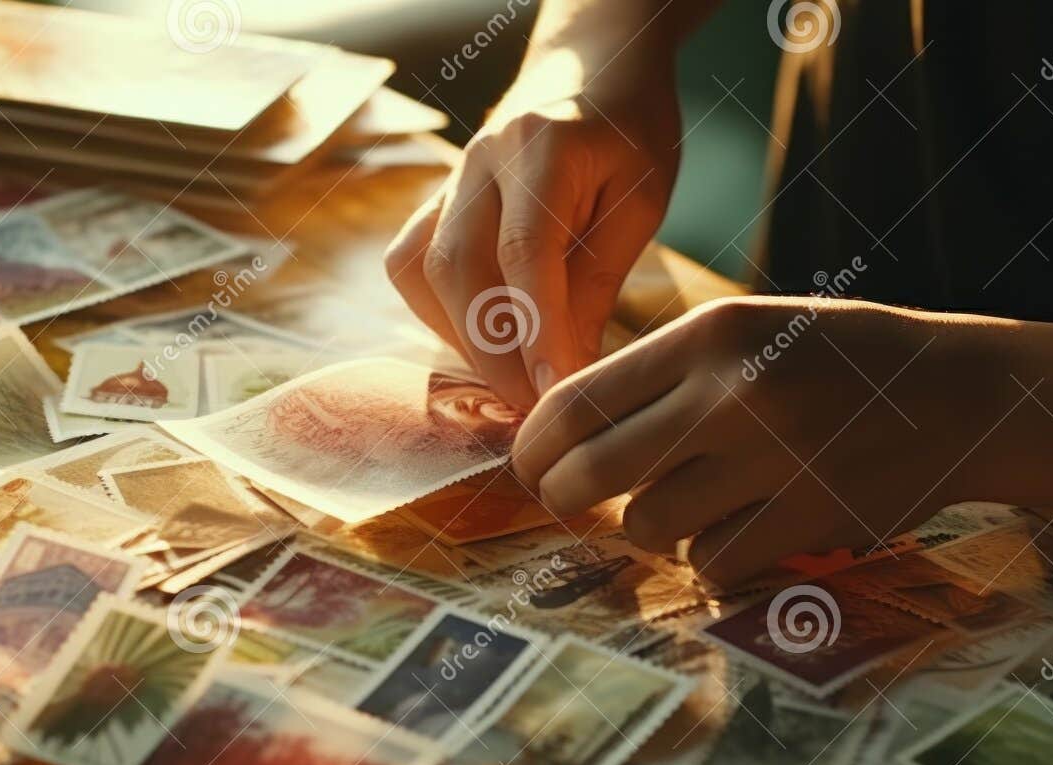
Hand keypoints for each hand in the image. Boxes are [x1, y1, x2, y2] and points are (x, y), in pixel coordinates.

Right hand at [384, 72, 680, 408]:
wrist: (588, 68)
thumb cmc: (627, 133)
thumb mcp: (640, 201)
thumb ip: (598, 281)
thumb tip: (565, 372)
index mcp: (543, 145)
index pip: (525, 251)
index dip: (534, 330)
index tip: (555, 393)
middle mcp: (479, 158)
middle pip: (459, 268)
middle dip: (494, 352)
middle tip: (535, 409)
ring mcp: (446, 178)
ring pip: (423, 273)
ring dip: (462, 339)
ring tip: (511, 382)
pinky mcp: (432, 201)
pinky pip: (412, 267)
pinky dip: (441, 316)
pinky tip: (483, 339)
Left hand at [511, 296, 1028, 587]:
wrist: (965, 395)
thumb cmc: (836, 362)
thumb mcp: (746, 332)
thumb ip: (660, 377)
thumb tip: (555, 439)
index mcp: (709, 335)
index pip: (575, 403)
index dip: (534, 448)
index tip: (530, 467)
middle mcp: (734, 394)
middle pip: (591, 474)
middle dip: (567, 498)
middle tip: (574, 502)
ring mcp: (775, 461)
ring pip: (650, 527)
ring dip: (656, 527)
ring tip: (700, 500)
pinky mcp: (810, 519)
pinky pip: (712, 565)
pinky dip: (715, 559)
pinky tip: (748, 527)